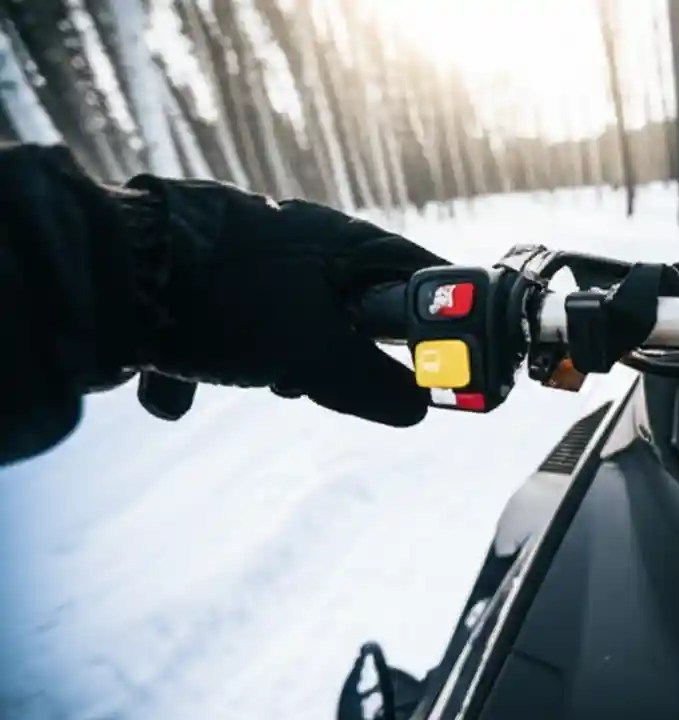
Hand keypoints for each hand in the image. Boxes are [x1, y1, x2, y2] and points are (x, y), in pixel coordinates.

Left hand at [127, 175, 445, 425]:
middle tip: (330, 385)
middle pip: (347, 304)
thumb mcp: (318, 357)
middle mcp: (293, 238)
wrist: (105, 275)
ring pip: (280, 321)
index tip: (455, 356)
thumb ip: (379, 387)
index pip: (417, 273)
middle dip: (342, 356)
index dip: (441, 317)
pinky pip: (212, 329)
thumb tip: (421, 408)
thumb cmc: (227, 303)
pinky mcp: (185, 279)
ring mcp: (237, 256)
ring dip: (272, 364)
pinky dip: (200, 365)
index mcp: (339, 241)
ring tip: (259, 382)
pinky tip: (171, 394)